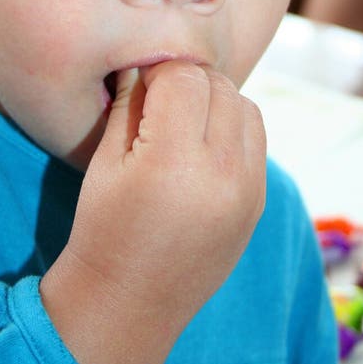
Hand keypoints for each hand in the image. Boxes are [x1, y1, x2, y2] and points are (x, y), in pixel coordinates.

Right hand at [40, 61, 266, 363]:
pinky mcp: (259, 202)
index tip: (142, 82)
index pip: (184, 77)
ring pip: (246, 106)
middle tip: (161, 96)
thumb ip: (128, 103)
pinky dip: (233, 126)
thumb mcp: (104, 161)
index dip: (160, 70)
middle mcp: (220, 174)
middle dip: (188, 79)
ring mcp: (248, 190)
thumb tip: (142, 60)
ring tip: (185, 118)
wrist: (131, 302)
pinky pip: (256, 139)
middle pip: (219, 86)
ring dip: (217, 99)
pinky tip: (203, 141)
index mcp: (172, 163)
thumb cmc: (104, 229)